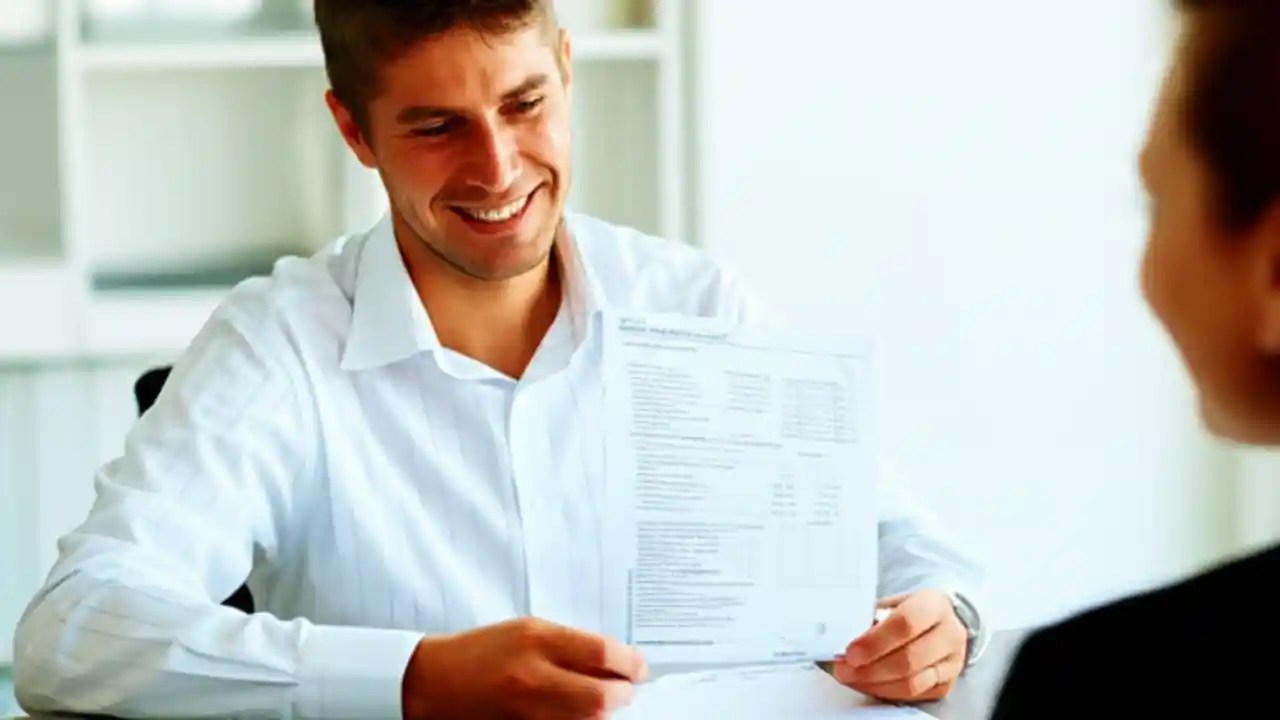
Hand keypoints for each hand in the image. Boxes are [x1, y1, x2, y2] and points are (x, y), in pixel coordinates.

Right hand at [401, 617, 648, 719]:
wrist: (434, 682)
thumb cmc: (484, 651)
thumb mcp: (527, 632)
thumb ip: (570, 645)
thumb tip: (616, 663)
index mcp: (536, 640)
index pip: (602, 654)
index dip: (631, 664)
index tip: (638, 668)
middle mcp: (532, 676)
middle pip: (601, 699)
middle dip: (623, 696)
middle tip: (626, 691)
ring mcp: (525, 712)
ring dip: (603, 715)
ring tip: (603, 704)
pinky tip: (578, 716)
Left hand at [832, 590, 966, 702]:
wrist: (939, 621)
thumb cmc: (910, 609)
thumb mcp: (892, 603)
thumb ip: (871, 619)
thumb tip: (843, 640)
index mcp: (935, 604)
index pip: (906, 624)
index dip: (875, 641)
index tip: (851, 652)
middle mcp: (950, 633)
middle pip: (909, 659)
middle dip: (870, 668)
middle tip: (844, 669)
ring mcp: (952, 661)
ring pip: (912, 683)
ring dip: (875, 684)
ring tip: (852, 678)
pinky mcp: (946, 683)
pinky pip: (914, 696)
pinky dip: (886, 692)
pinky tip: (868, 684)